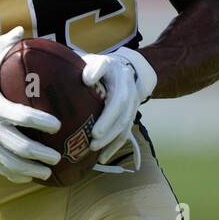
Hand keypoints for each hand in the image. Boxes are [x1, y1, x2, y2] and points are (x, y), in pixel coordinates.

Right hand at [0, 28, 61, 183]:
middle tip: (57, 156)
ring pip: (10, 162)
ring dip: (30, 169)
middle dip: (40, 154)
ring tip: (48, 172)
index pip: (21, 116)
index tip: (57, 124)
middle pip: (18, 146)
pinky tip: (30, 176)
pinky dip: (16, 174)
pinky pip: (0, 167)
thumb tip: (21, 29)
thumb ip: (2, 46)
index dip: (40, 121)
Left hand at [81, 47, 156, 164]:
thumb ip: (88, 68)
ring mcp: (132, 101)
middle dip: (107, 120)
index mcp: (112, 67)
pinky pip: (125, 133)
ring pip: (124, 122)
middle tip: (93, 134)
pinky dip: (114, 146)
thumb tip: (87, 80)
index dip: (96, 73)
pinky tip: (102, 158)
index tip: (86, 80)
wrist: (119, 71)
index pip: (104, 67)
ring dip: (110, 137)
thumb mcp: (90, 62)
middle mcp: (126, 84)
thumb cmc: (96, 69)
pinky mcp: (131, 115)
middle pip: (119, 103)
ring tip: (93, 148)